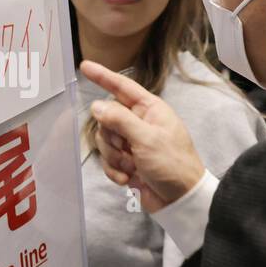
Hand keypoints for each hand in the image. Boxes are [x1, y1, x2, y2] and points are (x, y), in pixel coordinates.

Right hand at [80, 59, 206, 212]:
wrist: (180, 200)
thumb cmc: (172, 164)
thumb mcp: (147, 139)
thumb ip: (120, 120)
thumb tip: (96, 106)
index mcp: (150, 110)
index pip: (122, 87)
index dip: (103, 76)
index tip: (85, 66)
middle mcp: (140, 123)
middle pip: (107, 119)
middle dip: (110, 137)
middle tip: (126, 150)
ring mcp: (133, 143)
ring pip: (105, 141)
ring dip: (113, 157)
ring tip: (131, 167)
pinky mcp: (127, 162)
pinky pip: (107, 160)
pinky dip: (114, 170)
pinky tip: (128, 179)